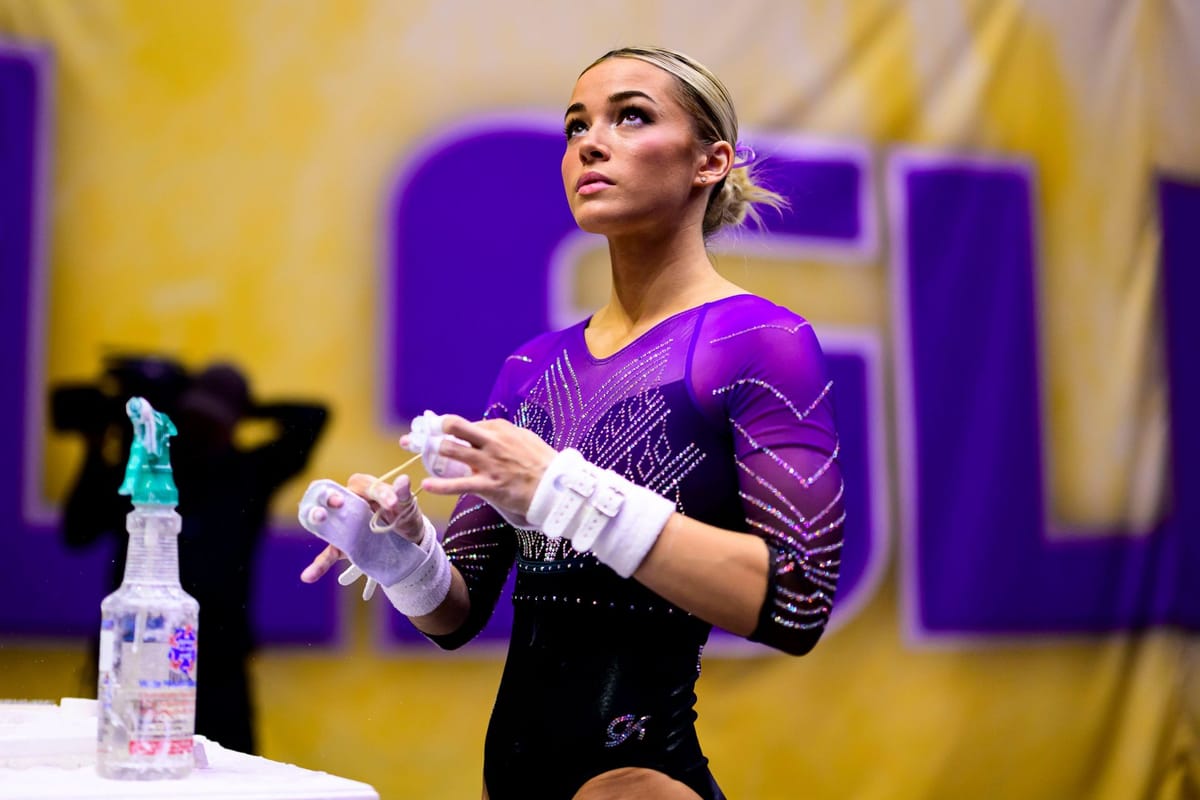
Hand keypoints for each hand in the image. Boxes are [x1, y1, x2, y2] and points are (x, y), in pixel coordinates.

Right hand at [298, 473, 424, 585]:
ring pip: (324, 520)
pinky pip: (328, 555)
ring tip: (318, 518)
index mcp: (367, 489)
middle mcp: (349, 504)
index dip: (378, 491)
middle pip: (332, 495)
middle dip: (330, 496)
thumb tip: (403, 480)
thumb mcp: (408, 507)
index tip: (393, 503)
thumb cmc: (405, 517)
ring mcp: (342, 525)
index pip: (365, 485)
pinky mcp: (341, 546)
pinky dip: (319, 566)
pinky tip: (308, 576)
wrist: (408, 543)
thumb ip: (404, 495)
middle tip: (338, 502)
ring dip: (316, 516)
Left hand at [411, 415, 555, 525]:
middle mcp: (491, 441)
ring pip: (451, 450)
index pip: (466, 424)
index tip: (434, 431)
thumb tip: (485, 433)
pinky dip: (440, 485)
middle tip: (420, 437)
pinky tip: (426, 485)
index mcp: (499, 428)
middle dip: (434, 430)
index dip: (446, 428)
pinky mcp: (489, 484)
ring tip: (429, 458)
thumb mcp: (523, 439)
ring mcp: (488, 462)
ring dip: (436, 453)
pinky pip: (459, 484)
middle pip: (454, 426)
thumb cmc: (542, 463)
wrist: (556, 487)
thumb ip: (503, 435)